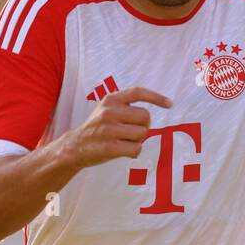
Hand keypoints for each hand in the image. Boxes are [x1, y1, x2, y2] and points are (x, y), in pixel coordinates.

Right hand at [52, 85, 171, 169]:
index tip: (170, 104)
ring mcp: (108, 129)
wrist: (74, 147)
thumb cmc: (97, 129)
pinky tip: (122, 151)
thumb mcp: (107, 109)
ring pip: (141, 134)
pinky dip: (134, 152)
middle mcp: (109, 111)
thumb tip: (151, 114)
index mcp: (111, 99)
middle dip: (144, 126)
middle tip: (132, 132)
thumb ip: (125, 106)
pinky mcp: (109, 147)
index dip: (156, 97)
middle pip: (146, 116)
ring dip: (137, 140)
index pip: (138, 92)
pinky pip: (136, 149)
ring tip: (122, 141)